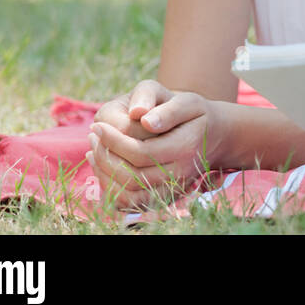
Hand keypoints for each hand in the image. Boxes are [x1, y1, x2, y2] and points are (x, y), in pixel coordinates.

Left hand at [87, 79, 222, 210]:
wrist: (210, 136)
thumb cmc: (192, 114)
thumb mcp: (185, 100)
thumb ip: (166, 108)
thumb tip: (142, 117)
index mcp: (186, 146)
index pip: (141, 152)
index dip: (114, 140)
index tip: (97, 124)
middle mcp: (181, 173)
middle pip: (132, 175)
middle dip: (106, 155)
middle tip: (93, 135)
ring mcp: (172, 189)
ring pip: (128, 194)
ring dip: (104, 173)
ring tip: (95, 149)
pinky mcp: (162, 198)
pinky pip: (130, 204)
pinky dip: (111, 188)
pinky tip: (103, 165)